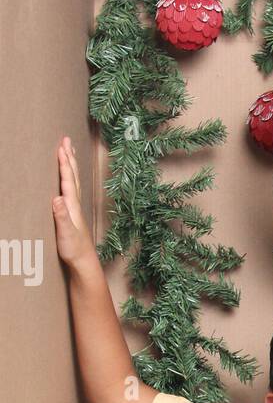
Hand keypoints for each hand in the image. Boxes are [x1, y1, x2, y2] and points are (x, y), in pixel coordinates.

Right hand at [51, 137, 95, 267]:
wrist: (84, 263)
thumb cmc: (74, 250)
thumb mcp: (65, 233)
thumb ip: (62, 216)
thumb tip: (57, 198)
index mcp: (72, 205)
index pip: (67, 180)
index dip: (64, 163)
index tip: (61, 145)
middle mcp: (75, 204)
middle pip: (73, 176)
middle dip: (69, 157)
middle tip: (66, 139)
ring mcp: (76, 209)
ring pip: (73, 181)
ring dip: (71, 165)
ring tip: (68, 152)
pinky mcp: (73, 214)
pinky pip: (71, 190)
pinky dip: (69, 179)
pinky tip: (68, 180)